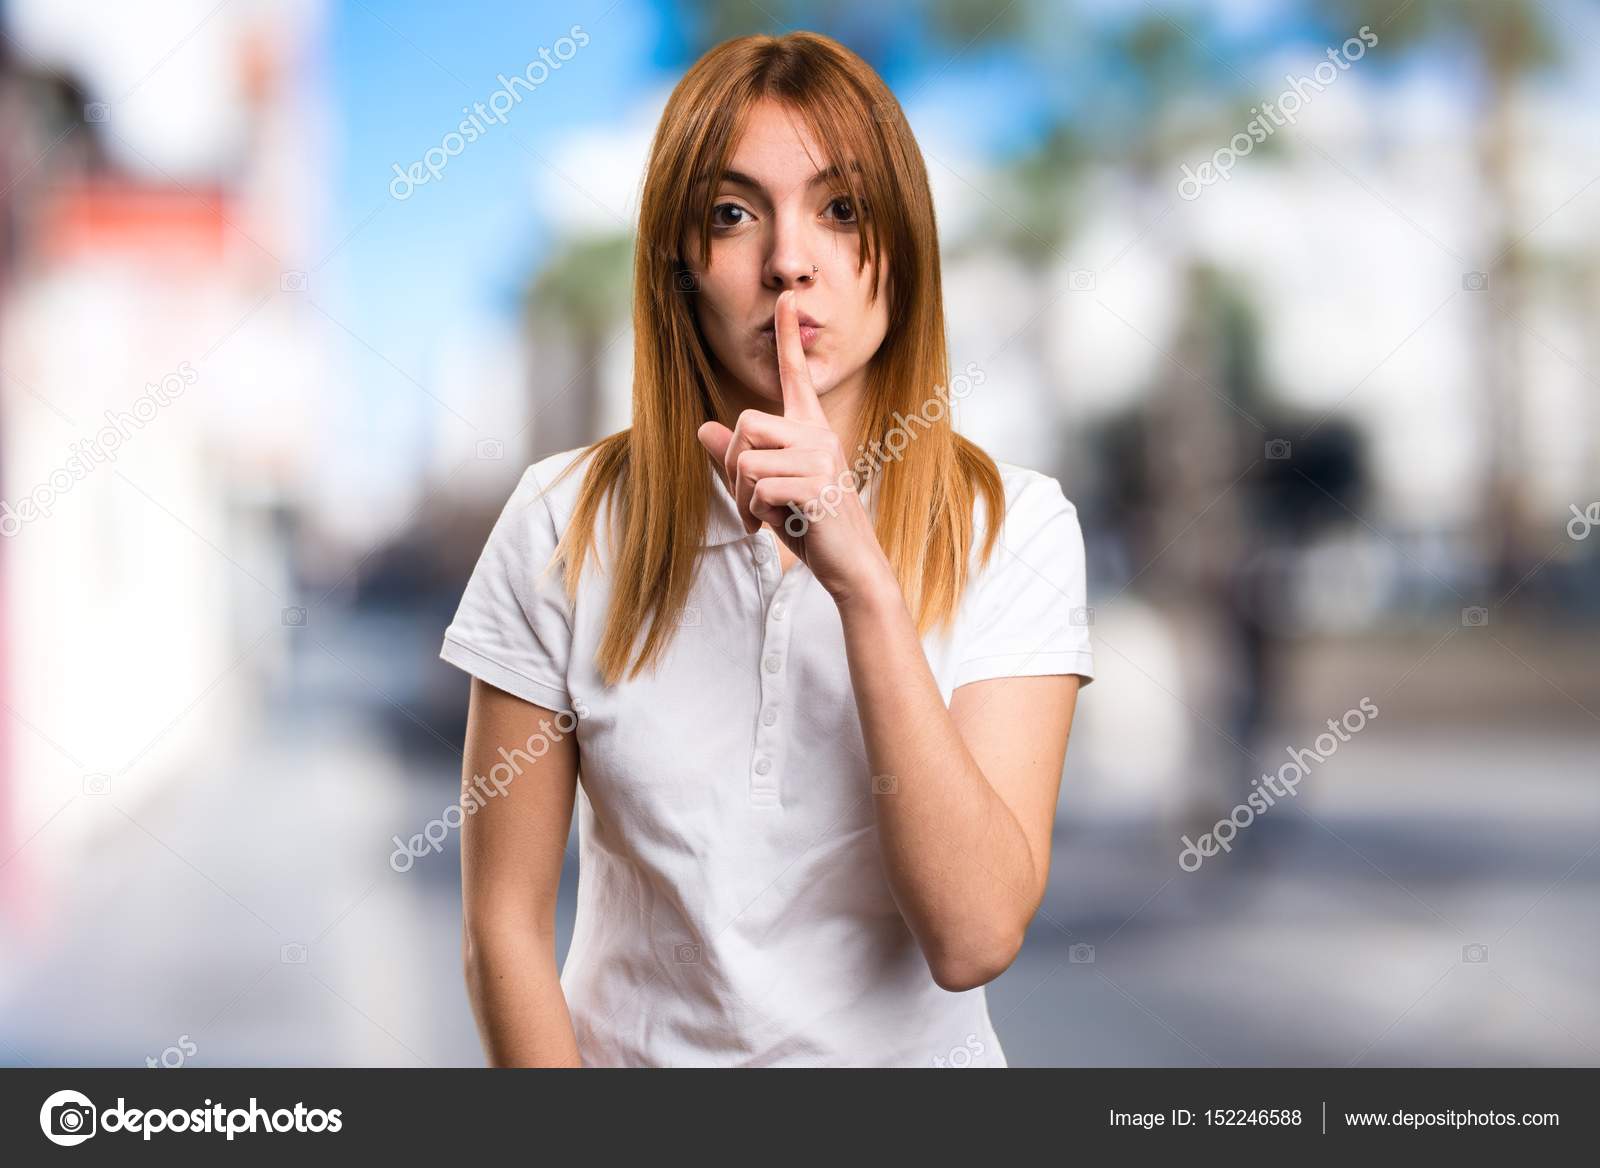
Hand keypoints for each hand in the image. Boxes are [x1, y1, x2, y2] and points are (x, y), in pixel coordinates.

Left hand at [696, 290, 896, 605]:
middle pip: (746, 422)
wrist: (852, 568)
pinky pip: (758, 487)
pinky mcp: (816, 484)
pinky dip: (755, 513)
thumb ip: (737, 460)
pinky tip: (776, 525)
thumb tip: (703, 429)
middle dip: (732, 465)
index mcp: (811, 431)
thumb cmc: (813, 527)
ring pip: (746, 460)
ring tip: (765, 517)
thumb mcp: (768, 490)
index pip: (796, 376)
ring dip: (743, 497)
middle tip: (748, 501)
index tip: (786, 298)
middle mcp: (819, 436)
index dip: (789, 337)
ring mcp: (821, 458)